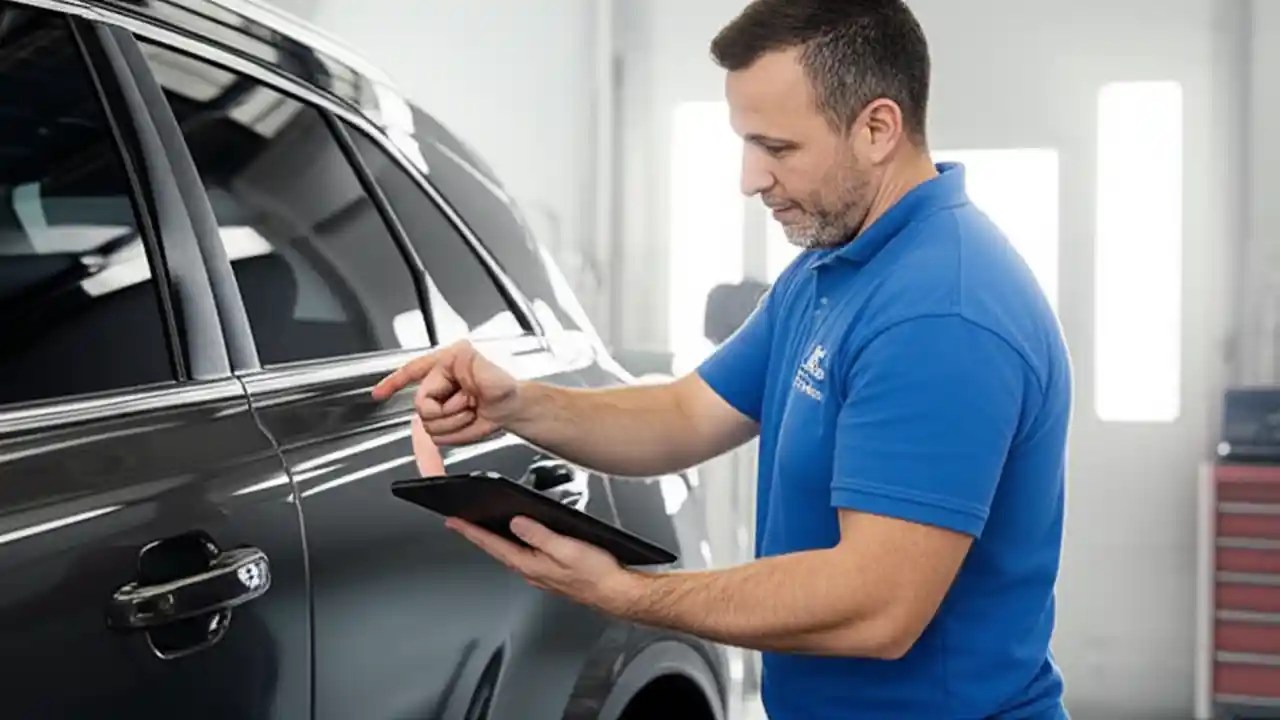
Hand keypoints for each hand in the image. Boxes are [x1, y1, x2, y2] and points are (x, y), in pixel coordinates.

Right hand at [371, 341, 519, 444]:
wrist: (514, 410)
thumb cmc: (508, 388)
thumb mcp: (491, 370)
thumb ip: (469, 363)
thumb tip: (454, 358)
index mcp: (448, 363)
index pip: (413, 370)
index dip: (393, 382)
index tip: (378, 393)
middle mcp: (441, 382)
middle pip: (420, 406)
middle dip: (446, 411)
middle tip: (469, 405)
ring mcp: (441, 403)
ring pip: (428, 425)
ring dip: (453, 424)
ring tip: (471, 412)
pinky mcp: (445, 422)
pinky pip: (438, 437)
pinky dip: (455, 434)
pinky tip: (469, 423)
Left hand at [445, 516, 643, 616]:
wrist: (616, 592)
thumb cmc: (596, 574)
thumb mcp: (565, 548)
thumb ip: (539, 535)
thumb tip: (516, 522)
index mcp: (530, 564)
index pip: (493, 545)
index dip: (471, 532)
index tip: (454, 522)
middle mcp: (531, 571)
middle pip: (496, 550)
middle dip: (477, 535)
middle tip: (460, 523)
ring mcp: (541, 573)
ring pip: (509, 554)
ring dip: (494, 541)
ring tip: (482, 529)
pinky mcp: (552, 573)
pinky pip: (524, 556)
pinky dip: (514, 546)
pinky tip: (517, 541)